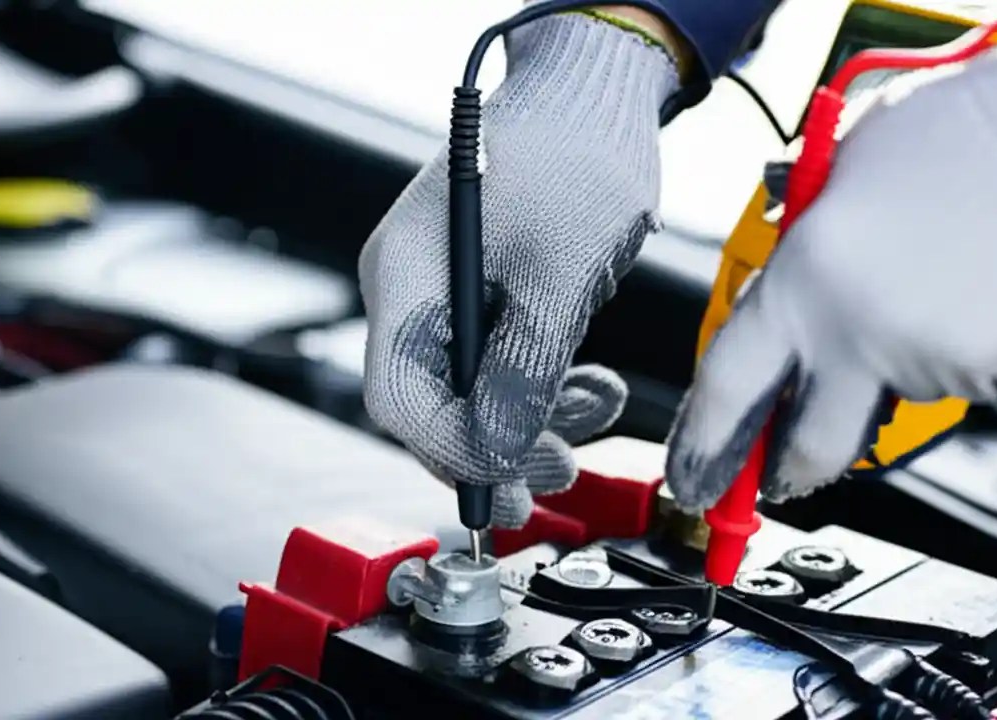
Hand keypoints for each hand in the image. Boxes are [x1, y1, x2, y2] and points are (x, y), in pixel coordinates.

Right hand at [360, 15, 678, 526]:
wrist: (595, 94)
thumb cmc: (575, 156)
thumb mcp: (560, 273)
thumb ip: (527, 368)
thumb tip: (499, 449)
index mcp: (407, 275)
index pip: (398, 396)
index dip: (452, 448)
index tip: (511, 474)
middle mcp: (411, 287)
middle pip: (430, 401)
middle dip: (497, 444)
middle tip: (559, 467)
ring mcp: (444, 290)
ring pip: (471, 389)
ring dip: (533, 417)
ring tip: (597, 408)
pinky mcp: (481, 291)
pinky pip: (498, 361)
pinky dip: (543, 384)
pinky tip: (590, 386)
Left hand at [666, 16, 996, 509]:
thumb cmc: (958, 127)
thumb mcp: (841, 168)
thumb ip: (801, 236)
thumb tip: (781, 263)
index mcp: (803, 284)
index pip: (726, 387)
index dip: (704, 441)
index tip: (694, 473)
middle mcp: (861, 339)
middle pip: (812, 447)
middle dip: (792, 468)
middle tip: (786, 468)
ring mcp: (937, 365)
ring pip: (902, 393)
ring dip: (905, 358)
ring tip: (939, 274)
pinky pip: (972, 374)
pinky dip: (971, 344)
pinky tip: (986, 283)